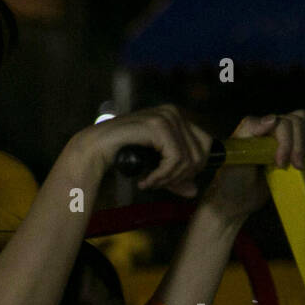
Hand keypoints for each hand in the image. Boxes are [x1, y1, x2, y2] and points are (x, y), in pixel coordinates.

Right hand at [76, 104, 212, 197]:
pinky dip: (161, 176)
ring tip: (151, 183)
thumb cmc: (126, 155)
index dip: (195, 169)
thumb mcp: (157, 168)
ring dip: (169, 179)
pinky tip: (146, 181)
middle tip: (160, 184)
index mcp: (178, 118)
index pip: (207, 145)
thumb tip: (195, 191)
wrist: (97, 148)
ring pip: (188, 160)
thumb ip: (176, 178)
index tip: (173, 181)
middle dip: (181, 177)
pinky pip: (175, 160)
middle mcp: (174, 113)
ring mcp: (167, 117)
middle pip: (200, 155)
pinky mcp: (158, 125)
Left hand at [200, 110, 304, 221]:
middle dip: (298, 143)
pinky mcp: (292, 150)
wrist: (236, 201)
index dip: (285, 141)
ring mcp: (281, 139)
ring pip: (302, 123)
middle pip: (294, 121)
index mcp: (255, 127)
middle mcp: (269, 130)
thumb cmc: (231, 179)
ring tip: (300, 163)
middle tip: (295, 166)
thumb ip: (248, 131)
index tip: (281, 163)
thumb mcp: (234, 154)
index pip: (280, 121)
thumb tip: (272, 118)